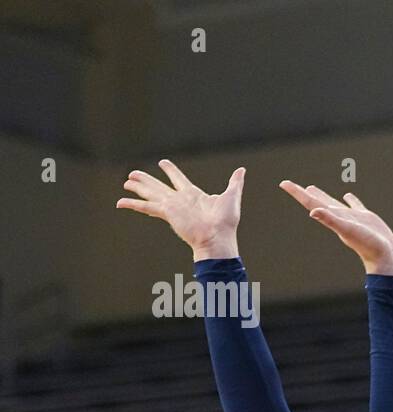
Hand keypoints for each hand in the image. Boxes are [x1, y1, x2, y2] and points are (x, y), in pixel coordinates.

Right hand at [116, 160, 243, 261]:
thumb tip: (241, 170)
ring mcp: (172, 206)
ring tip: (126, 181)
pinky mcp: (166, 213)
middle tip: (133, 173)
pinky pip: (146, 207)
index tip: (162, 162)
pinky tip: (120, 202)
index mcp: (193, 194)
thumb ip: (234, 182)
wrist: (219, 238)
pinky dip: (133, 204)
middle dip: (147, 180)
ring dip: (138, 187)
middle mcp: (180, 200)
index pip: (178, 179)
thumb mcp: (231, 196)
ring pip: (150, 193)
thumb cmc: (226, 222)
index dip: (170, 170)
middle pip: (159, 186)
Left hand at [279, 181, 392, 274]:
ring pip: (332, 203)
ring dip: (321, 195)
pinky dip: (350, 200)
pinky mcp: (365, 217)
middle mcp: (339, 217)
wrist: (385, 257)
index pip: (311, 203)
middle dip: (303, 193)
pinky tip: (348, 196)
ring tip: (311, 188)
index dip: (297, 193)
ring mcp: (351, 217)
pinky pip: (354, 205)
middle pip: (317, 202)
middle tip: (290, 185)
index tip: (284, 183)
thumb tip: (312, 212)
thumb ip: (330, 220)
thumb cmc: (367, 245)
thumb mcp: (348, 230)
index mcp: (332, 219)